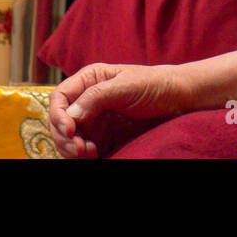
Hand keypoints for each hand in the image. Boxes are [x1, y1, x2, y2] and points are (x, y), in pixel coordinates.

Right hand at [48, 62, 194, 158]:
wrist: (179, 100)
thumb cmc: (155, 84)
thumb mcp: (128, 85)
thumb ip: (99, 96)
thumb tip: (71, 114)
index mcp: (89, 80)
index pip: (60, 97)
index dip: (58, 114)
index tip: (69, 130)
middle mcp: (87, 100)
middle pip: (60, 122)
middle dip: (64, 137)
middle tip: (80, 148)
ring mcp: (94, 120)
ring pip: (68, 138)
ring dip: (71, 149)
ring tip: (89, 153)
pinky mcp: (103, 137)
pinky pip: (83, 149)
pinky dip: (83, 155)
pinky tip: (95, 154)